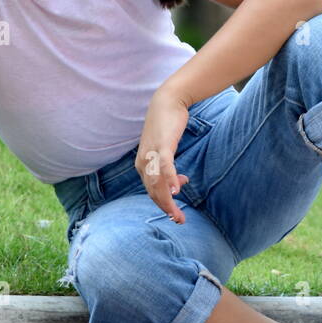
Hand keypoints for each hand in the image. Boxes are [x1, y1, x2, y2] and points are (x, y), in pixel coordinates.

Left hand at [135, 87, 192, 223]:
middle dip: (166, 208)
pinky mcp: (163, 145)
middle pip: (153, 191)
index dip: (163, 204)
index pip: (151, 191)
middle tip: (179, 221)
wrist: (167, 102)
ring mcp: (152, 154)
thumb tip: (179, 184)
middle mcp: (143, 162)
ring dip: (168, 201)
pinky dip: (170, 180)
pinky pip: (165, 166)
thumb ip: (168, 168)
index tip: (175, 214)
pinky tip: (177, 191)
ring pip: (158, 183)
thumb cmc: (166, 127)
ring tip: (178, 214)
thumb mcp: (165, 151)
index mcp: (142, 165)